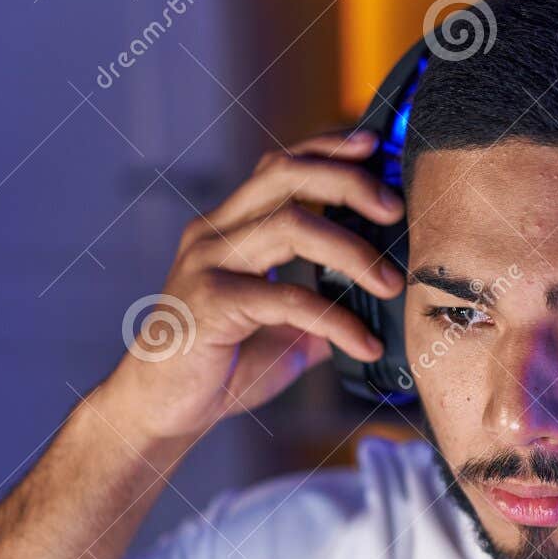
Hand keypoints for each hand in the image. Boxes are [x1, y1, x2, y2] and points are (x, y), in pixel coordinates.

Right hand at [98, 129, 404, 443]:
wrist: (162, 410)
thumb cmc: (220, 365)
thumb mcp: (284, 331)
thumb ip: (323, 309)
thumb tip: (381, 310)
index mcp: (230, 226)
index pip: (280, 166)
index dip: (328, 149)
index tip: (375, 148)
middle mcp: (215, 234)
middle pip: (285, 176)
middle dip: (348, 183)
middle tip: (395, 211)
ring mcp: (207, 264)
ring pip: (289, 225)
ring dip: (352, 251)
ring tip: (391, 284)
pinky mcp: (208, 304)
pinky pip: (284, 298)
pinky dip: (335, 321)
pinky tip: (364, 345)